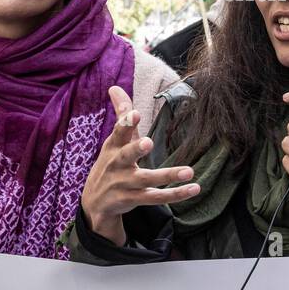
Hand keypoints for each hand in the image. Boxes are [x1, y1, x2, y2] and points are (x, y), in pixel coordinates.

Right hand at [79, 85, 199, 246]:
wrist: (95, 203)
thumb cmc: (111, 164)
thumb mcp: (114, 141)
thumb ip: (121, 114)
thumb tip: (115, 86)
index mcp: (112, 147)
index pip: (118, 133)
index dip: (126, 123)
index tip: (136, 113)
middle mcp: (116, 165)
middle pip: (125, 156)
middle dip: (135, 149)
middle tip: (149, 142)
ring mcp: (124, 185)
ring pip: (146, 180)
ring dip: (167, 175)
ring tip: (189, 171)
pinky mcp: (133, 200)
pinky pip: (156, 198)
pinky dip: (175, 194)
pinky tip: (194, 188)